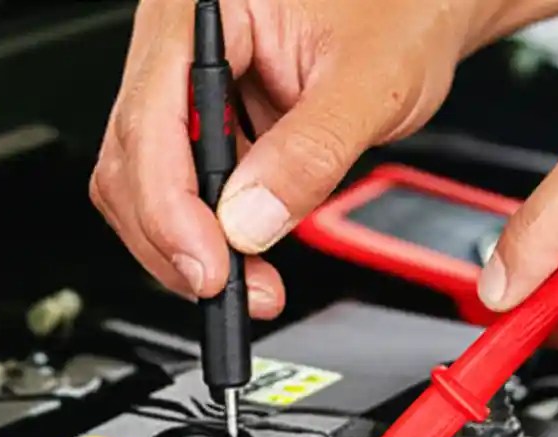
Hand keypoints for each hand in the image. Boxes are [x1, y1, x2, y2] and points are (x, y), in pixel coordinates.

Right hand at [90, 0, 549, 317]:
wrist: (424, 6)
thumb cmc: (402, 9)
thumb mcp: (371, 81)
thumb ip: (309, 153)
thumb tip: (249, 221)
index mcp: (204, 9)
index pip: (151, 120)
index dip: (170, 208)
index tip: (211, 266)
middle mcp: (178, 42)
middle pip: (133, 161)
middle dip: (175, 239)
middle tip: (230, 287)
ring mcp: (184, 83)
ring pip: (147, 184)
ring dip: (190, 244)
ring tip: (250, 279)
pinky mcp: (205, 118)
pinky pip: (182, 186)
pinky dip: (210, 230)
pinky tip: (247, 246)